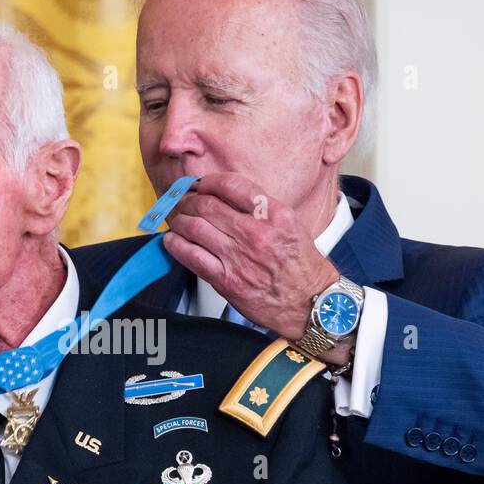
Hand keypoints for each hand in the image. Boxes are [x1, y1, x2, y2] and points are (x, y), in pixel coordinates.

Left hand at [163, 173, 338, 340]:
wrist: (311, 302)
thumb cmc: (300, 266)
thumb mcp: (290, 224)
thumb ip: (260, 208)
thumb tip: (224, 196)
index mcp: (275, 214)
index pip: (231, 185)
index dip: (207, 181)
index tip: (199, 184)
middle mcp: (256, 233)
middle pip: (207, 205)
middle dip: (188, 201)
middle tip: (182, 202)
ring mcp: (240, 257)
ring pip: (195, 227)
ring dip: (179, 221)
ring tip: (177, 220)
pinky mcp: (227, 280)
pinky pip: (191, 256)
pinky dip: (176, 245)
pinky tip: (172, 241)